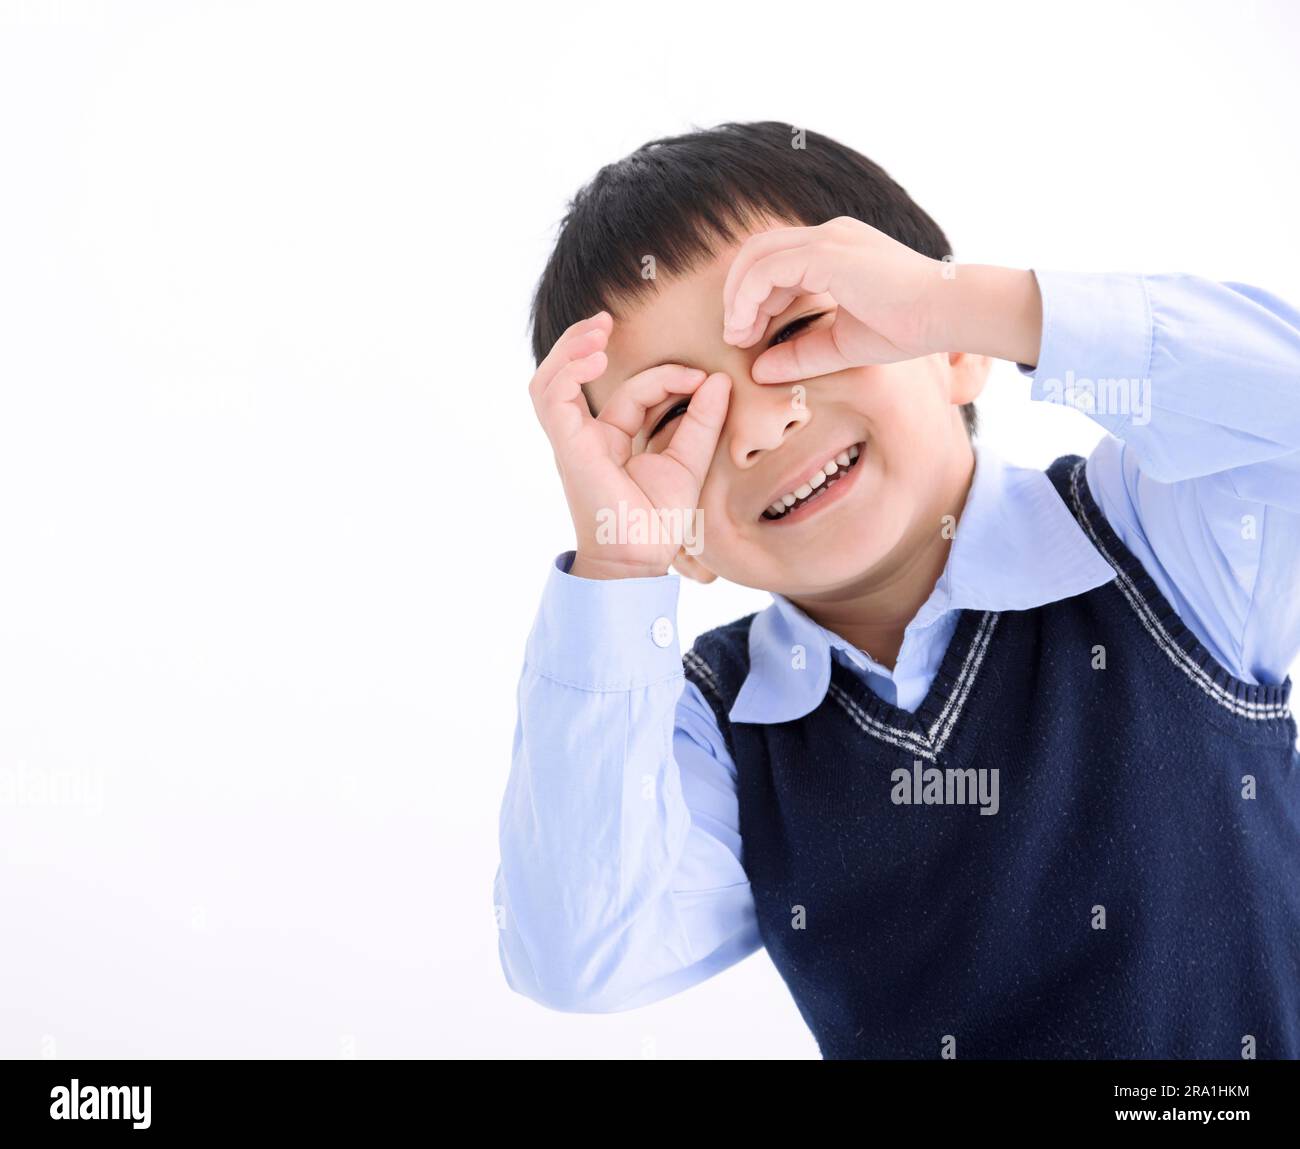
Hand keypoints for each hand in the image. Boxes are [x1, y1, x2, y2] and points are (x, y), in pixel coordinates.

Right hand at [529, 311, 730, 578]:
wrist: (641, 557)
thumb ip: (702, 421)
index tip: (701, 379)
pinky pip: (551, 398)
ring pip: (551, 382)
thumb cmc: (658, 521)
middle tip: (608, 320)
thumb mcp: (689, 460)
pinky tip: (593, 356)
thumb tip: (719, 380)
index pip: (632, 393)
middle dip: (586, 343)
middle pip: (576, 378)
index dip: (666, 377)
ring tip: (596, 329)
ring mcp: (573, 442)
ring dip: (570, 349)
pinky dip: (568, 371)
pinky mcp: (568, 446)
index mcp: (613, 441)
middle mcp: (587, 438)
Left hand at [721, 216, 946, 379]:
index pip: (775, 262)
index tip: (746, 336)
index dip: (752, 298)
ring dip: (738, 297)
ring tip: (737, 335)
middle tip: (733, 336)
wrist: (946, 313)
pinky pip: (768, 269)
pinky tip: (748, 328)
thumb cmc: (907, 327)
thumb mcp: (840, 345)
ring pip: (757, 255)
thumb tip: (758, 370)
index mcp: (834, 250)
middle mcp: (828, 236)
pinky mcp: (827, 253)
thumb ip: (799, 354)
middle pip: (758, 251)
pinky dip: (749, 298)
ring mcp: (827, 239)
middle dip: (736, 293)